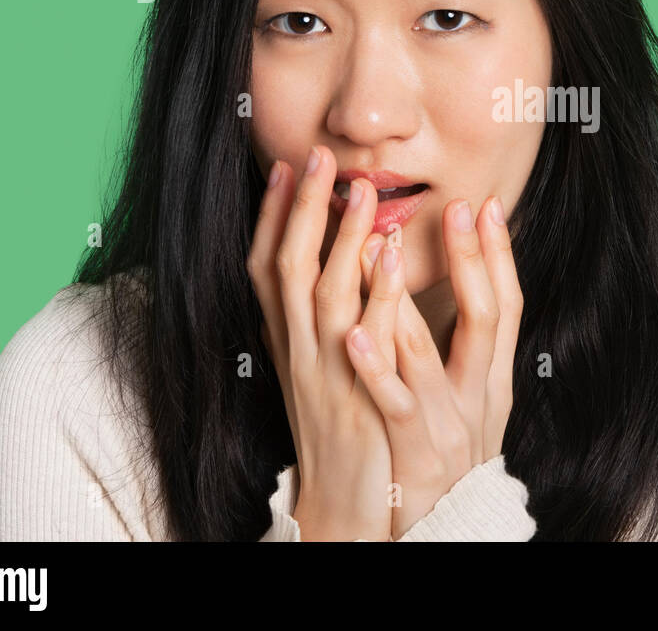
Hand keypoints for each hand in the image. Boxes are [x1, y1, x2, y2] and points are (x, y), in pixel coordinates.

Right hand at [247, 144, 399, 540]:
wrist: (343, 502)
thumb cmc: (340, 426)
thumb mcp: (320, 365)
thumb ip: (324, 318)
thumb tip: (335, 262)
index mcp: (289, 341)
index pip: (267, 268)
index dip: (272, 216)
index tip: (287, 166)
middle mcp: (299, 351)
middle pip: (288, 268)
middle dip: (301, 209)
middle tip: (319, 156)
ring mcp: (325, 375)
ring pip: (323, 296)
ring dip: (339, 241)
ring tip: (360, 191)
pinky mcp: (359, 399)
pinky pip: (366, 341)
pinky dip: (376, 295)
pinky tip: (389, 258)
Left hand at [347, 195, 522, 539]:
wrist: (443, 529)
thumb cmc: (444, 455)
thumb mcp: (466, 398)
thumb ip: (460, 348)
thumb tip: (454, 288)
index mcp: (491, 378)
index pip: (506, 305)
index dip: (500, 255)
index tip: (488, 204)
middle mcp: (478, 395)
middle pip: (486, 316)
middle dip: (472, 258)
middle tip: (456, 206)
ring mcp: (449, 421)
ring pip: (429, 352)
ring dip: (401, 297)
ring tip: (377, 246)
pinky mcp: (414, 450)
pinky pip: (395, 403)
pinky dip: (378, 368)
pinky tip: (355, 335)